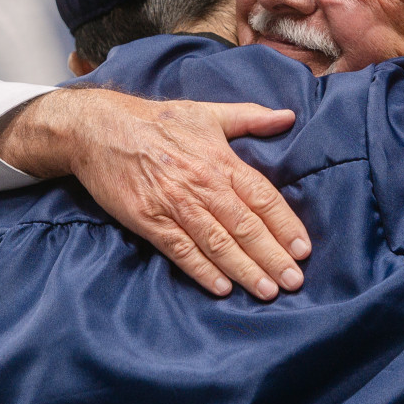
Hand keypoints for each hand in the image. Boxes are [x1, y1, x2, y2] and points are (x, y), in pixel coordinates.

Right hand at [0, 88, 310, 299]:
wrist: (99, 128)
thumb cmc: (157, 121)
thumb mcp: (207, 112)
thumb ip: (250, 117)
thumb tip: (288, 116)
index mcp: (220, 160)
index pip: (262, 197)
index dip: (285, 224)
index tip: (304, 249)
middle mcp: (202, 184)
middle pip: (245, 225)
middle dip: (272, 255)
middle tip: (294, 281)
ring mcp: (174, 204)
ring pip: (217, 242)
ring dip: (244, 269)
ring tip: (267, 291)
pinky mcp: (148, 220)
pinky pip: (180, 249)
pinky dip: (201, 269)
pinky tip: (221, 288)